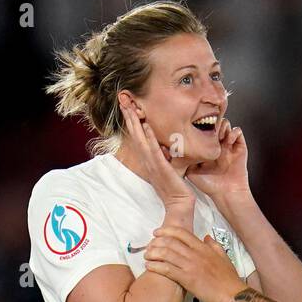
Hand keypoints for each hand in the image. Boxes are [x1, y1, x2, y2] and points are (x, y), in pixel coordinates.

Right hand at [119, 95, 194, 227]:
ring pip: (141, 139)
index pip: (137, 136)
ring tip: (130, 107)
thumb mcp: (166, 166)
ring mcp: (152, 163)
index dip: (131, 121)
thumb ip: (162, 155)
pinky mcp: (161, 167)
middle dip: (128, 116)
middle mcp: (147, 159)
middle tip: (122, 99)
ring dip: (135, 122)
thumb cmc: (173, 186)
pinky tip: (146, 126)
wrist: (178, 202)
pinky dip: (150, 137)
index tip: (127, 106)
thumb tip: (163, 144)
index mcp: (147, 159)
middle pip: (135, 134)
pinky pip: (154, 150)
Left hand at [145, 227, 244, 301]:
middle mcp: (195, 254)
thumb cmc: (229, 278)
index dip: (166, 231)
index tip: (157, 233)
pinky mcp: (187, 280)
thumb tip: (206, 237)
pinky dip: (155, 267)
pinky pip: (167, 270)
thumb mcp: (224, 257)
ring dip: (153, 253)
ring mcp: (190, 266)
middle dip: (156, 242)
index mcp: (203, 247)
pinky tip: (148, 267)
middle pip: (170, 242)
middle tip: (149, 246)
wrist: (232, 295)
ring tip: (146, 256)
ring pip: (166, 254)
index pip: (181, 233)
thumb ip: (214, 245)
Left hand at [187, 121, 251, 208]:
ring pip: (226, 124)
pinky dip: (234, 132)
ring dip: (222, 126)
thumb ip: (181, 161)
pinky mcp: (239, 147)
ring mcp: (229, 145)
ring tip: (219, 135)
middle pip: (214, 123)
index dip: (200, 126)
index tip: (196, 128)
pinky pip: (238, 132)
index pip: (203, 129)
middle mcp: (217, 144)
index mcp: (206, 148)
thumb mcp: (191, 172)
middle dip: (212, 124)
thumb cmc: (210, 186)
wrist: (226, 194)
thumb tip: (166, 151)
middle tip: (208, 131)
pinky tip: (228, 140)